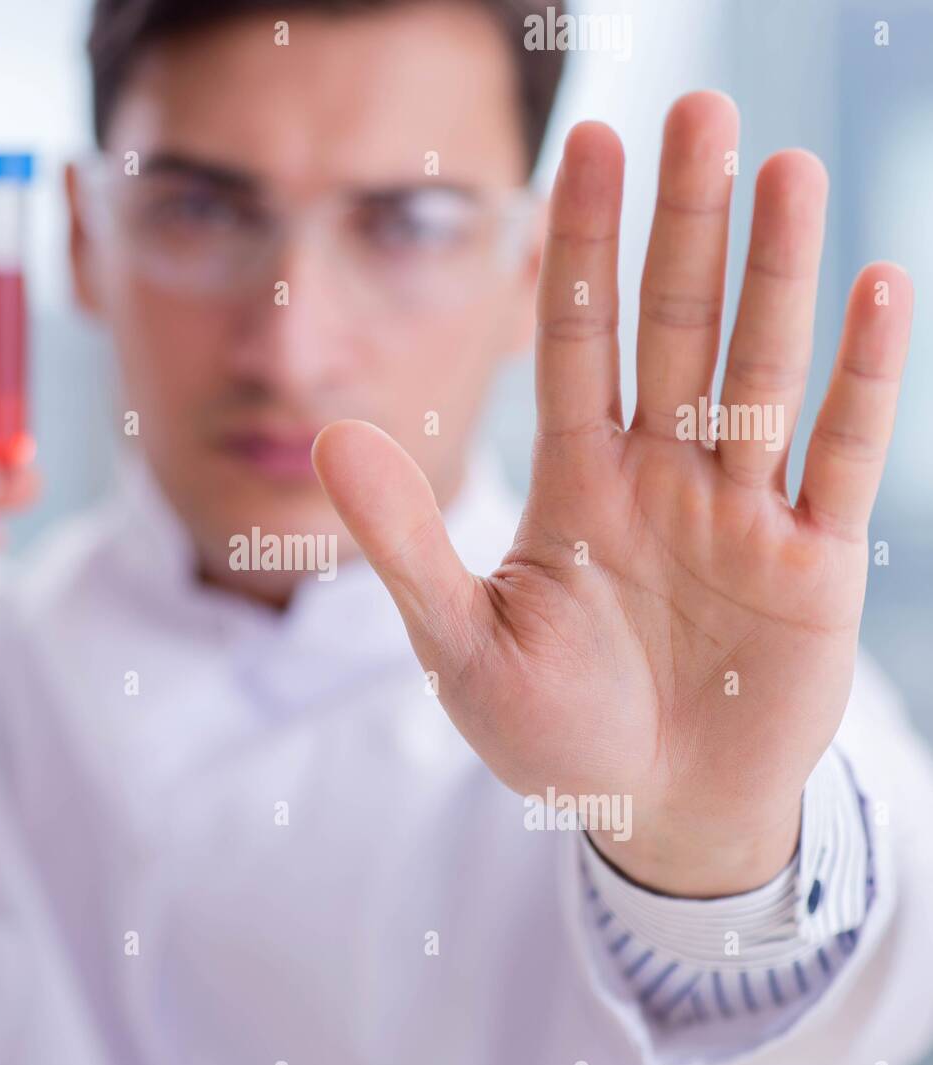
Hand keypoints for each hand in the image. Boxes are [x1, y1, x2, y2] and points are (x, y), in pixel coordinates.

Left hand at [313, 91, 912, 897]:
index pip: (574, 341)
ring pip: (759, 370)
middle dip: (683, 225)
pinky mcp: (812, 562)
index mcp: (577, 483)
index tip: (586, 147)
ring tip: (787, 170)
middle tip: (697, 111)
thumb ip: (404, 543)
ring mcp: (740, 512)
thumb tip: (326, 435)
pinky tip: (878, 288)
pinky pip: (839, 454)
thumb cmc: (552, 735)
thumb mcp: (462, 643)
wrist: (650, 814)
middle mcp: (660, 475)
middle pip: (674, 327)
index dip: (578, 249)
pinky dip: (859, 378)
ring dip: (776, 274)